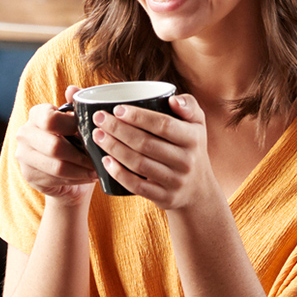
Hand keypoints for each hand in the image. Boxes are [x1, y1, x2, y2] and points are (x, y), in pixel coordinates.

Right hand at [15, 84, 98, 204]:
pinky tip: (86, 177)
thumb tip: (72, 89)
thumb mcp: (78, 122)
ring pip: (57, 167)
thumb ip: (77, 106)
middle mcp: (24, 133)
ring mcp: (23, 155)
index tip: (92, 134)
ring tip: (96, 171)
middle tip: (98, 160)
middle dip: (81, 156)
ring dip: (81, 171)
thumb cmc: (74, 140)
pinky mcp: (28, 175)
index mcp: (36, 114)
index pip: (51, 119)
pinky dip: (75, 180)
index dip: (73, 128)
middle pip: (54, 147)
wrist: (63, 169)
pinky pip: (55, 180)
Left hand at [90, 94, 215, 210]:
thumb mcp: (197, 125)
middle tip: (99, 118)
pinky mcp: (165, 198)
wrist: (199, 190)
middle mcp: (186, 161)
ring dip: (114, 148)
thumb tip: (172, 99)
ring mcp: (175, 181)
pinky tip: (105, 161)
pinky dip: (119, 174)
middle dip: (118, 129)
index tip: (117, 109)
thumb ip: (188, 105)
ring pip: (139, 164)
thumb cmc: (190, 148)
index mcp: (193, 139)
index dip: (138, 116)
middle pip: (146, 144)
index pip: (163, 125)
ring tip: (97, 135)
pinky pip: (137, 186)